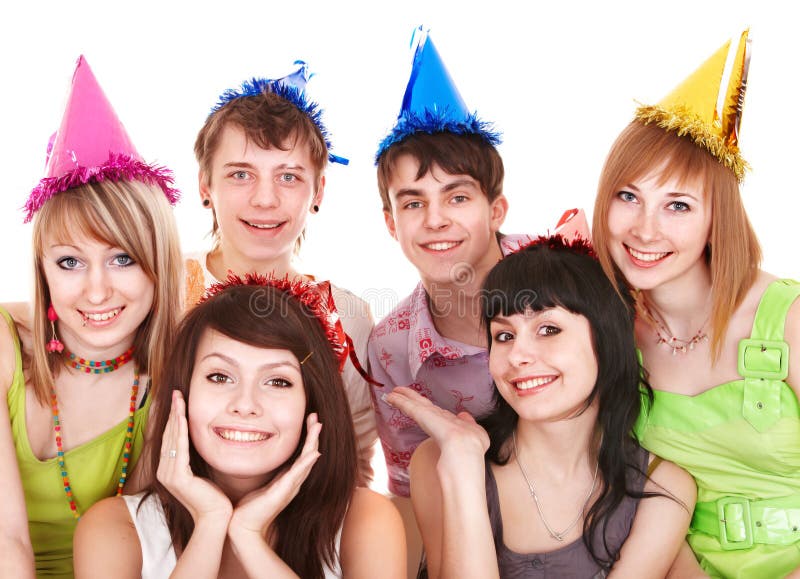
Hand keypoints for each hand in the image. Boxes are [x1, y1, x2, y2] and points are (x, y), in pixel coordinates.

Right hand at [156, 390, 231, 523]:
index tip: (177, 400)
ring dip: (176, 416)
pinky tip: (183, 417)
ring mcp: (169, 475)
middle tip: (176, 393)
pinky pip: (180, 448)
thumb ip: (195, 459)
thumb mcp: (201, 473)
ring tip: (178, 399)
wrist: (216, 518)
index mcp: (168, 470)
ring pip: (173, 438)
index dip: (174, 418)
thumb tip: (198, 442)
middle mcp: (164, 471)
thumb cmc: (213, 497)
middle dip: (173, 412)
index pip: (171, 438)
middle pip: (169, 435)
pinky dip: (181, 431)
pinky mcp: (178, 477)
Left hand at [228, 413, 321, 538]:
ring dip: (313, 443)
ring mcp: (290, 488)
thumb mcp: (261, 485)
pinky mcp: (282, 493)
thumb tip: (261, 459)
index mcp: (288, 479)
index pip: (302, 455)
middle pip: (309, 455)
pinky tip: (314, 453)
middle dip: (314, 435)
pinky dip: (306, 463)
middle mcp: (293, 483)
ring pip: (306, 461)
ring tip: (318, 427)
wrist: (244, 528)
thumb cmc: (249, 508)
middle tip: (316, 417)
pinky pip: (297, 475)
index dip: (308, 438)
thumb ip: (267, 474)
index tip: (309, 421)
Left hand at [385, 387, 488, 459]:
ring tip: (391, 393)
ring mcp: (430, 414)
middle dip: (412, 398)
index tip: (423, 406)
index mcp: (451, 421)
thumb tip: (464, 415)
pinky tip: (389, 397)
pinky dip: (398, 400)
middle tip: (402, 393)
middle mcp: (440, 415)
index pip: (436, 413)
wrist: (464, 448)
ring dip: (402, 397)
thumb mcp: (475, 433)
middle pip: (422, 404)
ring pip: (413, 403)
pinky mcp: (421, 414)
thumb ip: (469, 424)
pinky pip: (406, 405)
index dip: (429, 409)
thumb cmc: (471, 445)